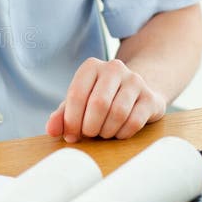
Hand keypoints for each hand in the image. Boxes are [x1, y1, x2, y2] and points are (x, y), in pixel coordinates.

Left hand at [45, 58, 165, 142]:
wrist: (135, 93)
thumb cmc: (99, 99)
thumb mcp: (78, 103)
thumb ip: (62, 115)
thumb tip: (51, 130)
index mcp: (91, 67)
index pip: (77, 94)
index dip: (71, 120)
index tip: (71, 135)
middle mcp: (114, 68)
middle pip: (99, 104)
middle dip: (90, 127)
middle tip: (88, 134)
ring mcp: (135, 81)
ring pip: (118, 113)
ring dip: (106, 131)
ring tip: (102, 133)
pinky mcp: (151, 97)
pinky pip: (135, 121)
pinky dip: (122, 133)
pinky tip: (117, 133)